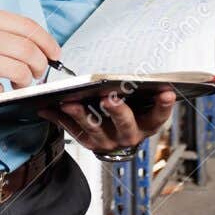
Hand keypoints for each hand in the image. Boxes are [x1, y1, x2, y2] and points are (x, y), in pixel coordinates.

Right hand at [0, 8, 61, 107]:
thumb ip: (2, 32)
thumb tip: (39, 45)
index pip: (27, 26)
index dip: (47, 41)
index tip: (54, 52)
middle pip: (28, 50)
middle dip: (40, 65)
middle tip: (37, 72)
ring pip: (20, 72)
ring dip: (25, 82)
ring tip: (17, 84)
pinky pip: (2, 91)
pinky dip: (4, 94)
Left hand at [39, 87, 176, 155]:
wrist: (117, 139)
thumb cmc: (131, 112)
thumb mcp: (141, 104)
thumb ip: (138, 91)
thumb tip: (132, 72)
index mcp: (147, 125)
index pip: (159, 116)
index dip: (164, 105)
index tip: (167, 91)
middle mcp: (129, 136)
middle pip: (125, 124)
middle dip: (117, 110)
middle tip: (109, 98)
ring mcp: (108, 142)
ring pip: (94, 128)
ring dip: (80, 114)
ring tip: (69, 102)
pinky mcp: (89, 143)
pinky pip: (73, 130)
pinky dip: (59, 118)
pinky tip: (48, 107)